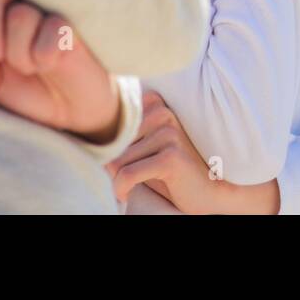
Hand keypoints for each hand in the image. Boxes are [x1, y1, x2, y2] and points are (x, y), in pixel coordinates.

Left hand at [0, 0, 120, 142]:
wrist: (68, 111)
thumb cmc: (26, 88)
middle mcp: (22, 0)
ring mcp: (50, 9)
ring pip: (20, 14)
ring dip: (18, 53)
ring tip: (29, 67)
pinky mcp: (74, 23)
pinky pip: (52, 29)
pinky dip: (43, 55)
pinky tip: (50, 64)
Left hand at [106, 91, 243, 212]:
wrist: (209, 193)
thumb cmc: (171, 173)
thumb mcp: (144, 149)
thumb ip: (122, 139)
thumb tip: (90, 145)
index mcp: (155, 105)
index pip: (111, 123)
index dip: (108, 146)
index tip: (115, 161)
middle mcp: (162, 113)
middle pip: (112, 142)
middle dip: (111, 165)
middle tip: (124, 178)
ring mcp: (168, 133)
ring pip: (116, 161)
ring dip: (116, 180)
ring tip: (129, 187)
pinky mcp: (170, 156)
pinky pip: (126, 174)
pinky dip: (120, 189)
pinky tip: (125, 195)